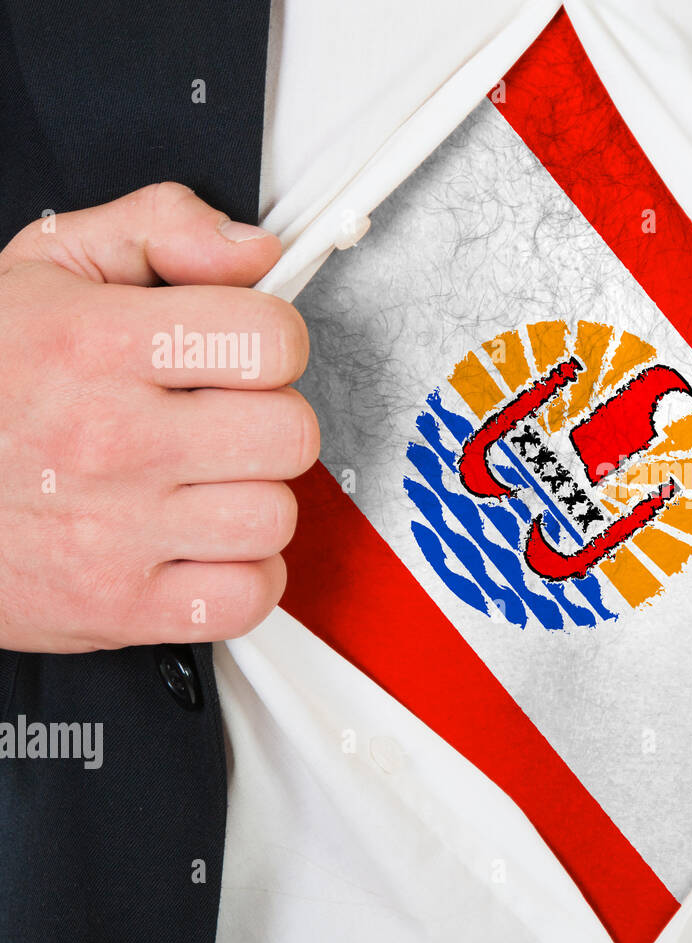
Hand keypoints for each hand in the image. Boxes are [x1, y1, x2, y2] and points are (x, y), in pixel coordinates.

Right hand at [0, 182, 317, 651]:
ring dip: (254, 501)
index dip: (272, 342)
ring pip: (275, 517)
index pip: (270, 340)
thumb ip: (160, 231)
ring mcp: (114, 531)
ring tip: (203, 485)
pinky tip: (202, 545)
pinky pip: (246, 598)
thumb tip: (253, 249)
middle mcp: (108, 439)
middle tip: (224, 422)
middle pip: (289, 434)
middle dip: (270, 422)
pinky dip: (241, 578)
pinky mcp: (117, 606)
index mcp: (96, 345)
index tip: (245, 354)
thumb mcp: (47, 267)